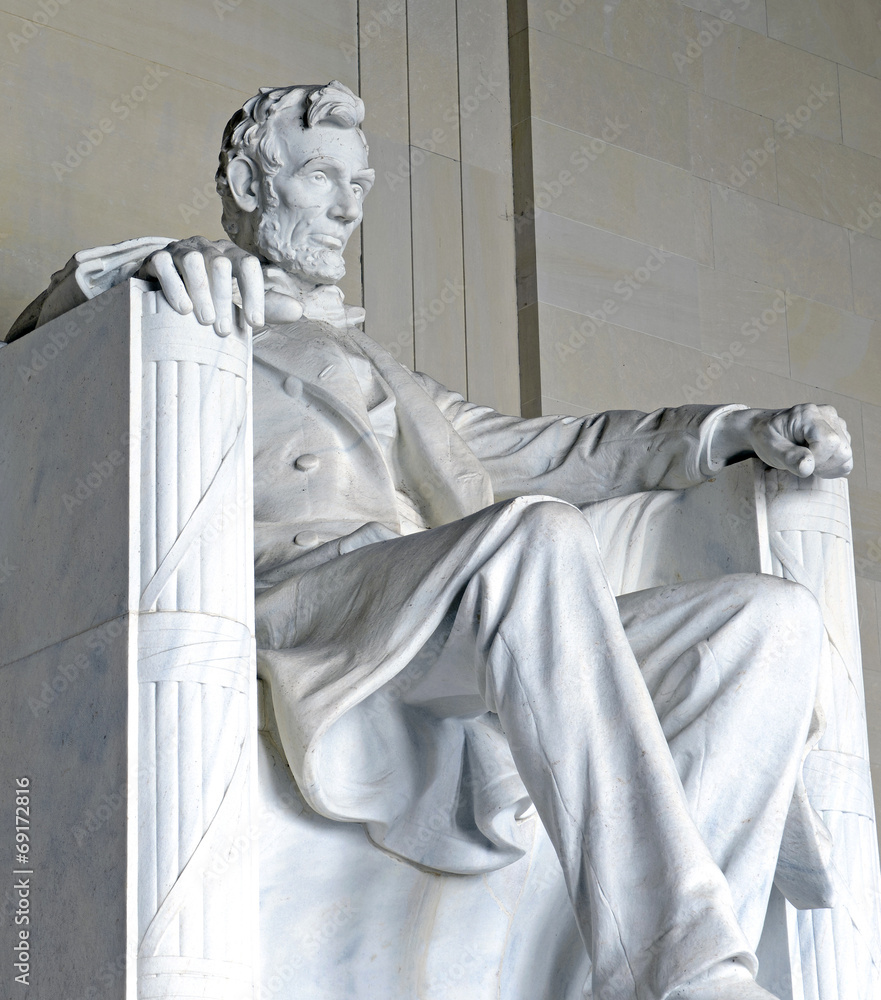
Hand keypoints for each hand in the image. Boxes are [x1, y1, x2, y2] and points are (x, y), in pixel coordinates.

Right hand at [138, 236, 276, 334]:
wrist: (164, 291)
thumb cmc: (210, 299)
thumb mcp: (238, 303)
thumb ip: (266, 307)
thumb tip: (298, 311)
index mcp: (231, 256)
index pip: (249, 266)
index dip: (255, 294)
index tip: (254, 324)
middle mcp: (208, 249)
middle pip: (221, 264)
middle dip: (225, 299)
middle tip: (224, 331)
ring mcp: (181, 251)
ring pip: (194, 261)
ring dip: (201, 291)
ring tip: (205, 320)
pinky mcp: (157, 258)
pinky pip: (165, 265)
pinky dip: (175, 286)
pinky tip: (182, 309)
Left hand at [715, 404, 852, 478]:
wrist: (766, 430)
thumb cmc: (766, 437)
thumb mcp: (769, 448)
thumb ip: (788, 457)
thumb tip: (807, 467)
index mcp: (809, 414)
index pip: (830, 442)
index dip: (816, 459)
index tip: (796, 462)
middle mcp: (827, 415)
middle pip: (842, 451)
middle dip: (821, 465)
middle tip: (799, 462)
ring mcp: (837, 424)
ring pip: (846, 457)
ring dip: (825, 467)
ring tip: (805, 459)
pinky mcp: (841, 434)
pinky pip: (846, 460)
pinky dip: (831, 467)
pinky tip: (814, 461)